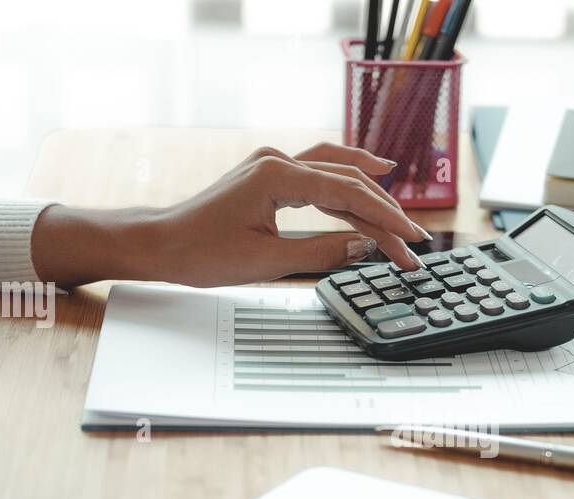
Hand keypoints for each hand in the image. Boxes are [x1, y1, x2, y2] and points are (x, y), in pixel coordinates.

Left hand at [32, 142, 431, 286]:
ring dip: (370, 189)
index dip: (386, 220)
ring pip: (335, 169)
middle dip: (384, 213)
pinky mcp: (267, 177)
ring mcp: (271, 166)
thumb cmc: (200, 253)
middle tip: (413, 241)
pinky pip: (317, 173)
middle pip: (347, 180)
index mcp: (277, 176)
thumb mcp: (267, 262)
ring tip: (401, 201)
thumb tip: (364, 248)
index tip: (411, 241)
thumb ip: (321, 253)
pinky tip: (365, 179)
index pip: (348, 195)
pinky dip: (345, 181)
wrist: (160, 245)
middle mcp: (276, 162)